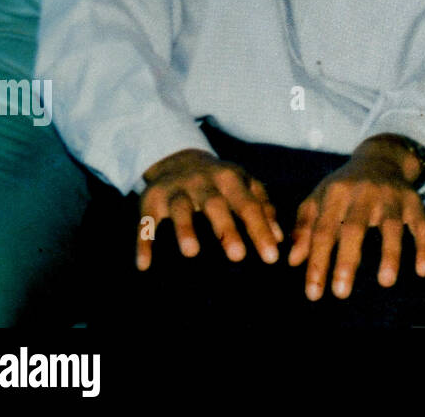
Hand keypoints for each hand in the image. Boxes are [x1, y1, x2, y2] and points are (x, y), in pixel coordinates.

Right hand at [138, 148, 282, 269]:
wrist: (178, 159)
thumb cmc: (221, 182)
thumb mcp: (245, 185)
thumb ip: (263, 208)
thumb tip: (279, 239)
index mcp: (229, 179)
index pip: (248, 205)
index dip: (260, 230)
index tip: (271, 258)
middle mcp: (202, 181)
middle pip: (215, 205)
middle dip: (226, 229)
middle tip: (238, 257)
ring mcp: (175, 190)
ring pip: (180, 209)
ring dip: (185, 230)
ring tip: (192, 253)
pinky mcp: (150, 199)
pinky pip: (145, 222)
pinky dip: (144, 242)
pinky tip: (145, 265)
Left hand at [287, 137, 424, 300]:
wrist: (381, 157)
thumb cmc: (343, 187)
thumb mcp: (319, 199)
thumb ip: (305, 228)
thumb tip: (294, 261)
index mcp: (336, 193)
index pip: (323, 230)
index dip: (317, 262)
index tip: (314, 294)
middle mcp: (364, 192)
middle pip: (355, 227)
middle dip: (347, 260)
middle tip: (341, 293)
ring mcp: (391, 196)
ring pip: (391, 226)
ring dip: (390, 254)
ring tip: (385, 282)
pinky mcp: (413, 201)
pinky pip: (421, 225)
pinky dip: (424, 247)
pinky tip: (421, 272)